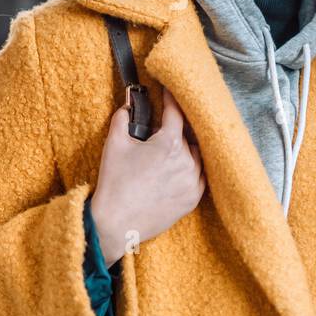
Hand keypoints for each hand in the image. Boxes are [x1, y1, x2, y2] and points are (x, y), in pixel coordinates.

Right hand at [89, 88, 205, 268]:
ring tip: (170, 149)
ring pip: (197, 156)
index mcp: (170, 144)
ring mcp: (193, 182)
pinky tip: (179, 167)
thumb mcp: (114, 143)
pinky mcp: (193, 199)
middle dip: (176, 128)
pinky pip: (200, 176)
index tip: (168, 92)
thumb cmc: (114, 182)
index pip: (176, 113)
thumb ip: (123, 116)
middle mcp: (188, 162)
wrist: (116, 223)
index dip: (171, 100)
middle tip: (163, 127)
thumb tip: (129, 102)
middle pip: (189, 135)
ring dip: (186, 149)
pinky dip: (192, 168)